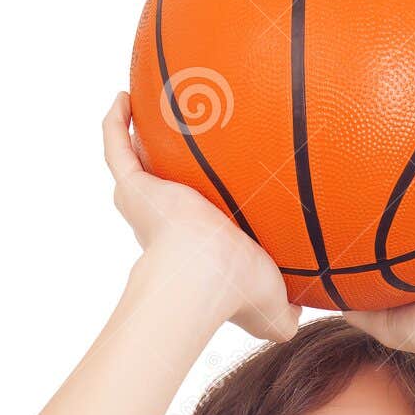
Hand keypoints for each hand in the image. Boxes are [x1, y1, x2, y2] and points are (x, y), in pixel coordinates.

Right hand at [102, 92, 299, 343]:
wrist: (206, 273)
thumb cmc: (239, 290)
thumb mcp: (274, 309)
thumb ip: (288, 316)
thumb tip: (299, 317)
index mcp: (196, 249)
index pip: (198, 227)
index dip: (204, 211)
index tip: (220, 190)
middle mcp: (168, 225)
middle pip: (165, 191)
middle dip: (169, 173)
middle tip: (183, 144)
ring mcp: (148, 202)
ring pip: (136, 165)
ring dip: (137, 139)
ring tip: (150, 108)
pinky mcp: (134, 187)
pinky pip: (116, 147)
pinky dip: (115, 123)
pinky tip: (124, 97)